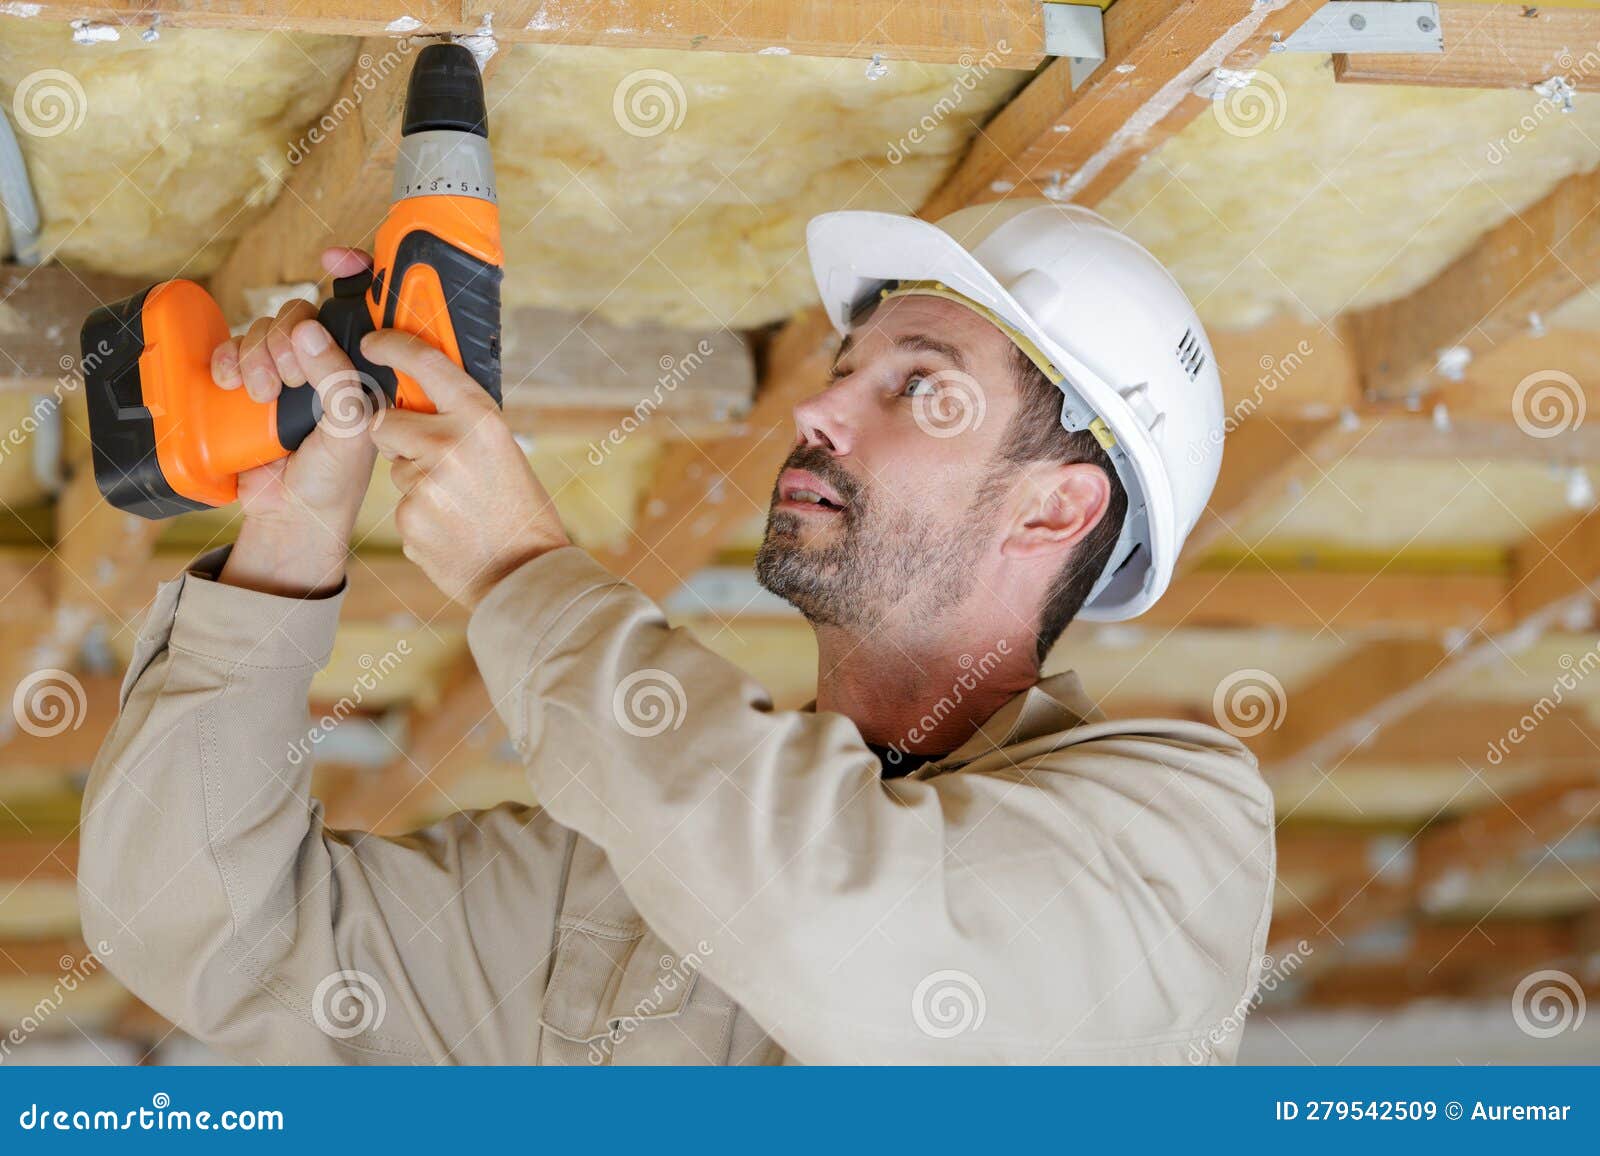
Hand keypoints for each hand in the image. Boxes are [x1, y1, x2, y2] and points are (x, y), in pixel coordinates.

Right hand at [214, 248, 379, 597]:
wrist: (288, 517)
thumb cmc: (333, 480)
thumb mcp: (348, 430)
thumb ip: (336, 380)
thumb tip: (308, 334)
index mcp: (367, 370)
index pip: (364, 309)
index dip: (355, 272)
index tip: (335, 255)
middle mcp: (330, 365)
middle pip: (304, 312)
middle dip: (290, 335)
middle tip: (290, 374)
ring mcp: (290, 374)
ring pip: (267, 327)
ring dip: (257, 352)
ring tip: (262, 392)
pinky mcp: (254, 384)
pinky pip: (235, 348)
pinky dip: (228, 358)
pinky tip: (232, 383)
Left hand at [365, 330, 570, 608]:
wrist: (525, 572)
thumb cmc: (519, 509)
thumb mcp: (502, 449)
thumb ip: (463, 421)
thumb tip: (421, 392)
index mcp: (479, 418)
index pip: (425, 363)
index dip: (392, 345)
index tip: (373, 342)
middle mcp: (448, 443)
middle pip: (386, 422)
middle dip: (399, 437)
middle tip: (436, 461)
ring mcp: (425, 482)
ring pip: (394, 467)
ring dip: (414, 481)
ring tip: (456, 504)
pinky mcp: (408, 517)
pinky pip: (399, 505)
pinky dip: (419, 515)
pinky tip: (449, 526)